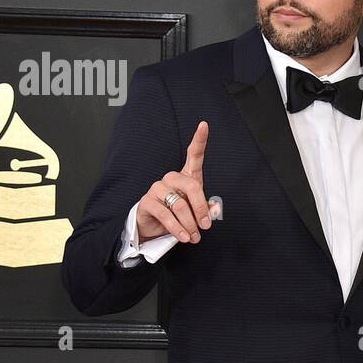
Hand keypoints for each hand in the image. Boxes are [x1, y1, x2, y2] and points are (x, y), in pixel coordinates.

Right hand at [135, 120, 216, 244]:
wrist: (154, 228)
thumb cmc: (179, 215)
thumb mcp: (196, 211)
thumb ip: (207, 208)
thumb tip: (215, 209)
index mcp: (187, 176)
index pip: (194, 155)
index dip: (199, 140)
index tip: (204, 125)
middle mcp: (172, 178)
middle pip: (192, 186)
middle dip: (201, 209)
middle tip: (206, 226)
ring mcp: (157, 188)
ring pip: (179, 205)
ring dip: (190, 224)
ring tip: (194, 237)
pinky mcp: (147, 201)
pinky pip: (166, 215)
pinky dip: (178, 228)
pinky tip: (184, 237)